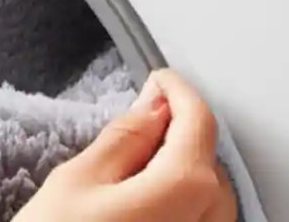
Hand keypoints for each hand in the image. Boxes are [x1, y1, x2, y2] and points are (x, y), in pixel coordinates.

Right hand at [17, 69, 237, 221]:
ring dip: (182, 173)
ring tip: (136, 169)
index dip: (178, 91)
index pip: (198, 120)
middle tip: (142, 118)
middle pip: (208, 160)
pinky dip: (181, 208)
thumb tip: (153, 106)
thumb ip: (125, 136)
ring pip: (210, 199)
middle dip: (179, 134)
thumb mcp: (78, 181)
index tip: (160, 80)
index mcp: (184, 189)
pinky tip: (144, 207)